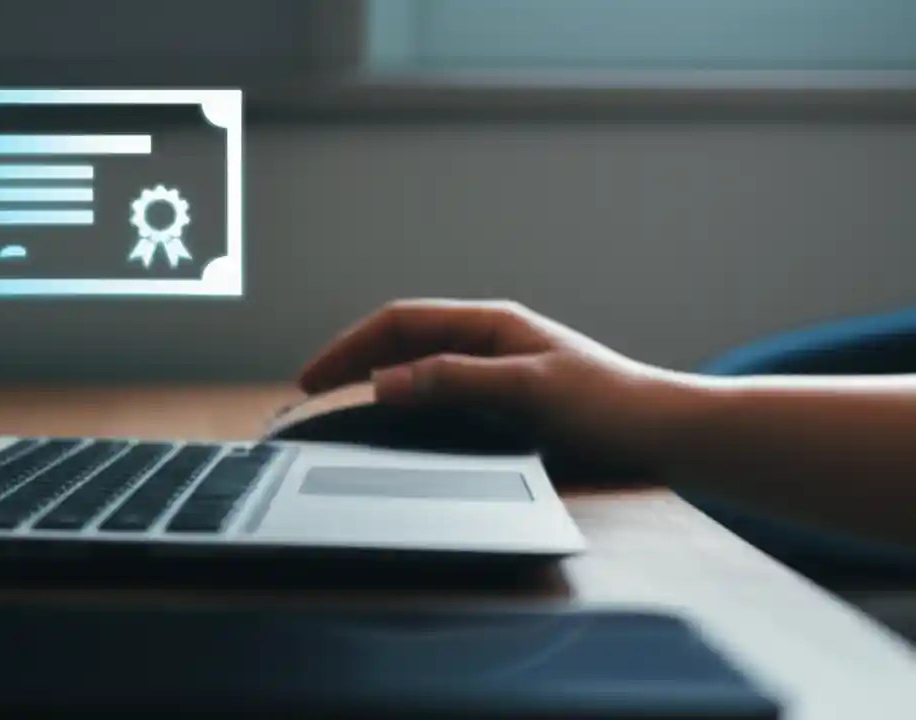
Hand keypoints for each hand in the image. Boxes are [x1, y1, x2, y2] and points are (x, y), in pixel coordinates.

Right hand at [299, 299, 702, 469]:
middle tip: (311, 393)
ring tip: (338, 404)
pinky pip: (440, 389)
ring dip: (376, 378)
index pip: (400, 321)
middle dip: (352, 360)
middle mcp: (490, 338)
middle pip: (403, 339)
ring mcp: (499, 366)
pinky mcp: (508, 397)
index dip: (350, 347)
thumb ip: (454, 380)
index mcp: (491, 323)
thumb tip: (384, 382)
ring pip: (419, 364)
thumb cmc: (609, 404)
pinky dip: (406, 399)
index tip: (312, 378)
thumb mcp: (526, 389)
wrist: (665, 431)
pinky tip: (395, 421)